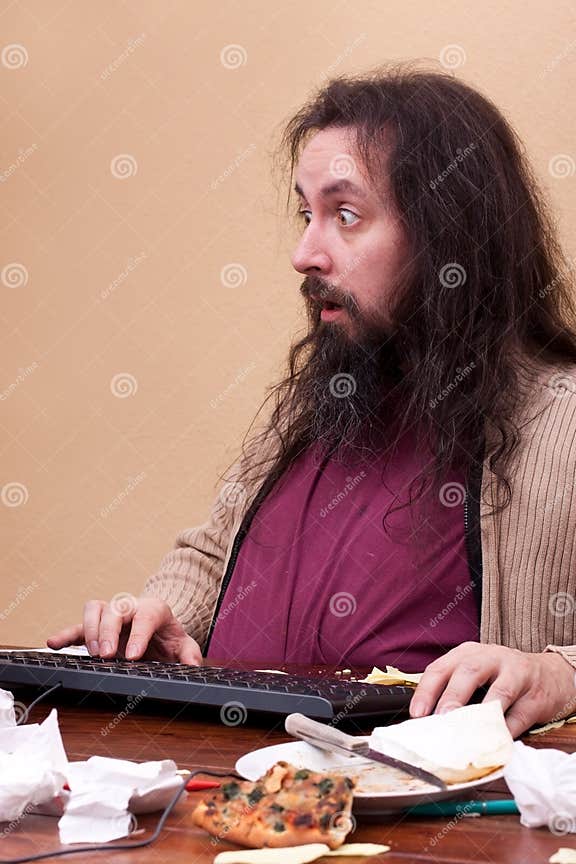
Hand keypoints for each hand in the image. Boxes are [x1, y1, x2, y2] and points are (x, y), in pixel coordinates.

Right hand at [47, 596, 201, 664]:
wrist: (157, 629)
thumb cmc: (167, 636)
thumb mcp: (184, 645)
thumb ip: (190, 654)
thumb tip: (193, 665)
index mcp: (154, 610)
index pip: (146, 615)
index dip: (139, 634)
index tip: (133, 655)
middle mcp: (131, 608)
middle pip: (116, 609)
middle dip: (109, 631)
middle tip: (108, 655)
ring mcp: (112, 616)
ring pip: (96, 608)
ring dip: (91, 631)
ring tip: (94, 655)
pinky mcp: (97, 627)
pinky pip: (78, 626)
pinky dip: (66, 633)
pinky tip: (54, 643)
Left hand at [408, 641, 575, 737]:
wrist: (550, 674)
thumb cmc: (502, 676)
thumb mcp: (475, 673)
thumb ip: (453, 690)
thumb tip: (428, 722)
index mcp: (469, 653)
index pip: (441, 667)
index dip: (427, 690)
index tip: (417, 714)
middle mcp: (492, 657)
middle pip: (469, 672)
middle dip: (452, 696)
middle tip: (441, 719)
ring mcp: (517, 674)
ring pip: (500, 692)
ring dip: (482, 714)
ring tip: (468, 731)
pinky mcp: (537, 695)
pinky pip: (520, 715)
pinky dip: (507, 730)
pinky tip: (495, 742)